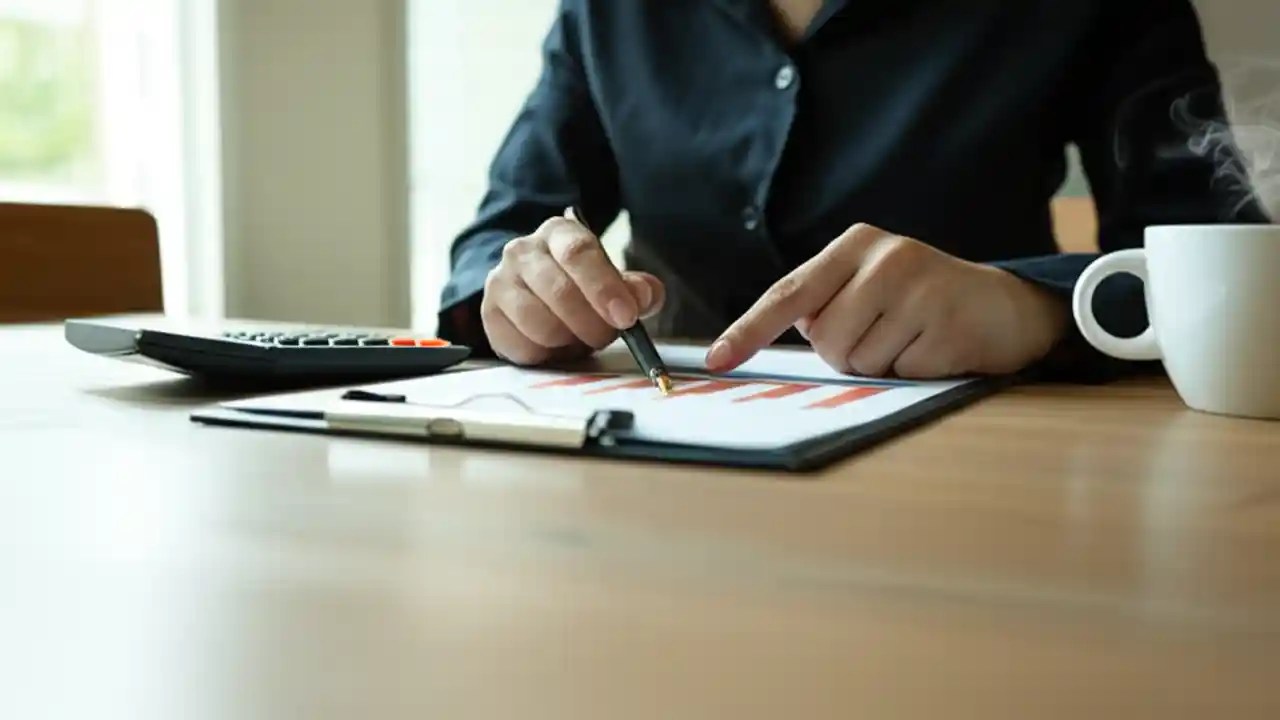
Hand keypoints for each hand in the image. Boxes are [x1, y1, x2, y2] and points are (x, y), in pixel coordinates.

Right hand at [481, 214, 665, 364]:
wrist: (537, 297)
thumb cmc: (581, 290)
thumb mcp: (615, 284)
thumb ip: (636, 289)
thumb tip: (643, 296)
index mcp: (559, 233)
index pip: (578, 252)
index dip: (604, 287)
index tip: (626, 317)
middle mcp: (523, 251)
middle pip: (560, 291)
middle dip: (592, 324)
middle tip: (606, 336)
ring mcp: (500, 282)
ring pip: (540, 324)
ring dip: (568, 341)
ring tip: (577, 337)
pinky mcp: (489, 315)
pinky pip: (522, 346)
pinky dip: (546, 355)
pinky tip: (553, 345)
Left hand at [705, 224, 1068, 378]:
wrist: (1005, 307)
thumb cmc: (920, 303)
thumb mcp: (869, 285)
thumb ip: (823, 304)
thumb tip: (758, 340)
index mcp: (854, 245)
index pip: (788, 292)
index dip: (749, 329)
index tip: (718, 359)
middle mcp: (884, 257)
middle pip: (824, 339)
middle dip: (846, 353)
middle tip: (886, 333)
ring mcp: (917, 287)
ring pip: (857, 360)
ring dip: (878, 365)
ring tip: (910, 339)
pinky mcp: (944, 322)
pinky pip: (897, 372)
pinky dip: (911, 372)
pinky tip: (934, 347)